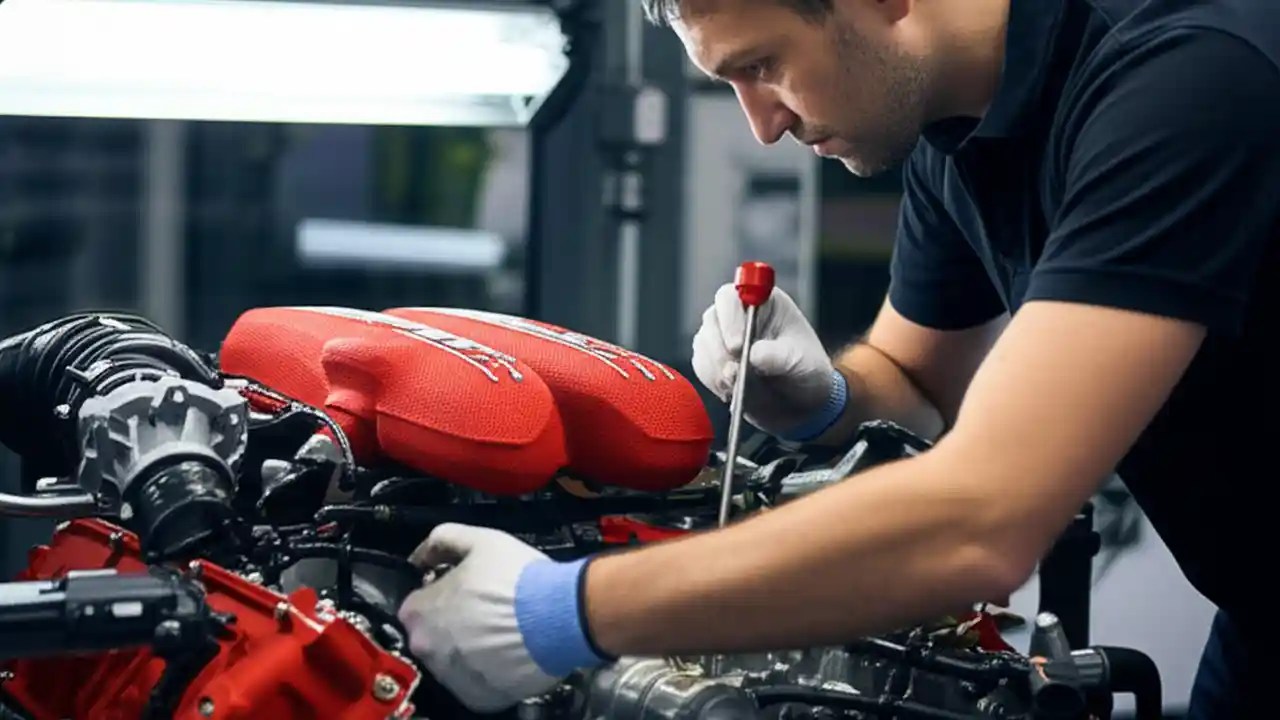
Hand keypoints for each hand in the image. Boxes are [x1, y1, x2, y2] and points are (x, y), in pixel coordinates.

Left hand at [396, 524, 609, 712]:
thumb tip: (423, 554)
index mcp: (419, 612)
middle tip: (485, 608)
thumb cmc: (520, 579)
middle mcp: (427, 649)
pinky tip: (509, 651)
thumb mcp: (479, 540)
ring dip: (470, 647)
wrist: (562, 616)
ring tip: (502, 629)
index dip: (440, 593)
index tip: (461, 589)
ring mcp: (451, 677)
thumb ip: (442, 541)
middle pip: (432, 635)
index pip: (416, 604)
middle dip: (453, 622)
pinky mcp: (478, 698)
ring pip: (453, 660)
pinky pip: (476, 682)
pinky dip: (489, 670)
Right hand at [692, 284, 846, 440]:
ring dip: (716, 369)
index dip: (730, 318)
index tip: (737, 346)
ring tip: (737, 387)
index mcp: (763, 302)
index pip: (733, 296)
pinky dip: (713, 381)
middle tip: (734, 374)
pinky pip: (701, 367)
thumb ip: (778, 356)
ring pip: (703, 344)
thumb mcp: (800, 362)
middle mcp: (738, 314)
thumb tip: (753, 356)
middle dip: (720, 350)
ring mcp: (721, 336)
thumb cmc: (805, 369)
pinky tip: (731, 391)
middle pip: (712, 320)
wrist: (800, 401)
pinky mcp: (713, 359)